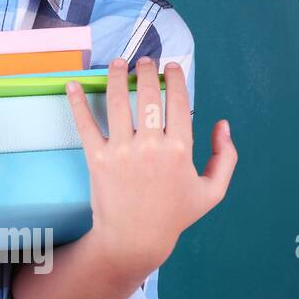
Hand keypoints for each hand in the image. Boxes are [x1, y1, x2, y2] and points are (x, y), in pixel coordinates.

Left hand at [65, 56, 236, 275]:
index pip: (179, 102)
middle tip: (143, 60)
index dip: (175, 78)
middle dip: (146, 70)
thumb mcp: (212, 191)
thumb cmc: (174, 215)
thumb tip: (223, 125)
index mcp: (181, 149)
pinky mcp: (98, 158)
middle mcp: (152, 146)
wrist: (135, 239)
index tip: (171, 66)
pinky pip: (85, 124)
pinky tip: (72, 85)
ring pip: (119, 102)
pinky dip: (77, 102)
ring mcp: (123, 151)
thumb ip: (225, 157)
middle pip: (149, 95)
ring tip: (117, 63)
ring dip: (116, 76)